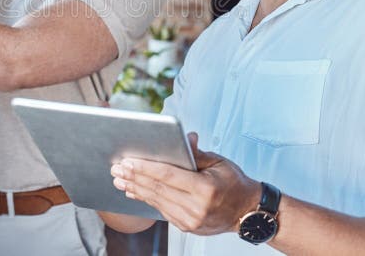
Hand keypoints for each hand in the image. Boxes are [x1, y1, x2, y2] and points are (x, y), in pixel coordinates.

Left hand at [111, 132, 259, 234]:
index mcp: (206, 189)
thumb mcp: (220, 162)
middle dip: (134, 177)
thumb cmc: (235, 183)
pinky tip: (134, 191)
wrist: (248, 212)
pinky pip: (162, 210)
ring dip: (135, 189)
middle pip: (158, 189)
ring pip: (157, 201)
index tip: (128, 161)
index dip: (145, 168)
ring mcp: (191, 220)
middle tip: (116, 168)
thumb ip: (197, 152)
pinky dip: (146, 199)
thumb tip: (185, 137)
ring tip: (119, 179)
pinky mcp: (187, 226)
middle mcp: (197, 207)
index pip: (168, 176)